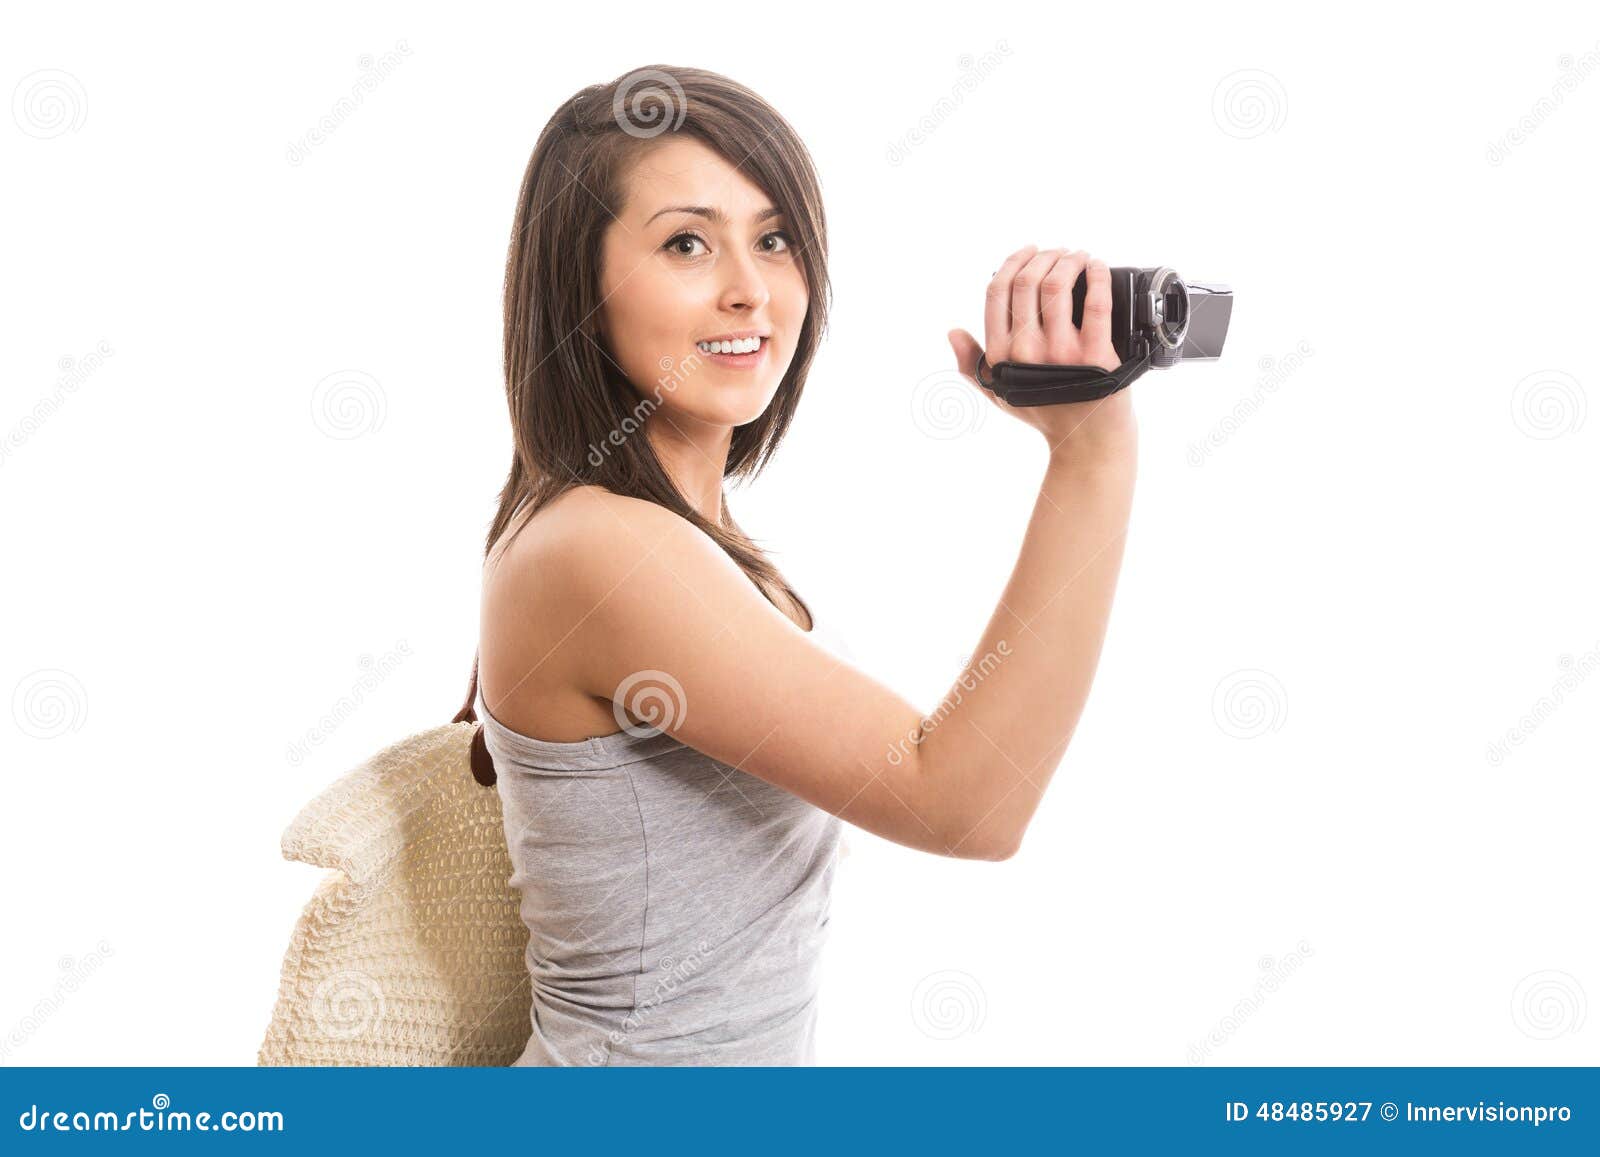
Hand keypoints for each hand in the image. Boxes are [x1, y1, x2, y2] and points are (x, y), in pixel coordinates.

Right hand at [948, 244, 1136, 454]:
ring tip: (1077, 256)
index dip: (1013, 262)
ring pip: (1057, 285)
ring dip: (1068, 260)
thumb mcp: (999, 394)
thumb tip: (953, 333)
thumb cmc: (1045, 415)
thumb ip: (972, 364)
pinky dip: (1097, 275)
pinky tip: (1097, 266)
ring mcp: (1060, 353)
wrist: (1087, 443)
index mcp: (1000, 355)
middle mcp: (1025, 352)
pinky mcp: (1096, 354)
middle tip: (1058, 252)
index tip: (1029, 251)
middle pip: (1026, 282)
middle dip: (1043, 256)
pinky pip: (1096, 303)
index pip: (997, 292)